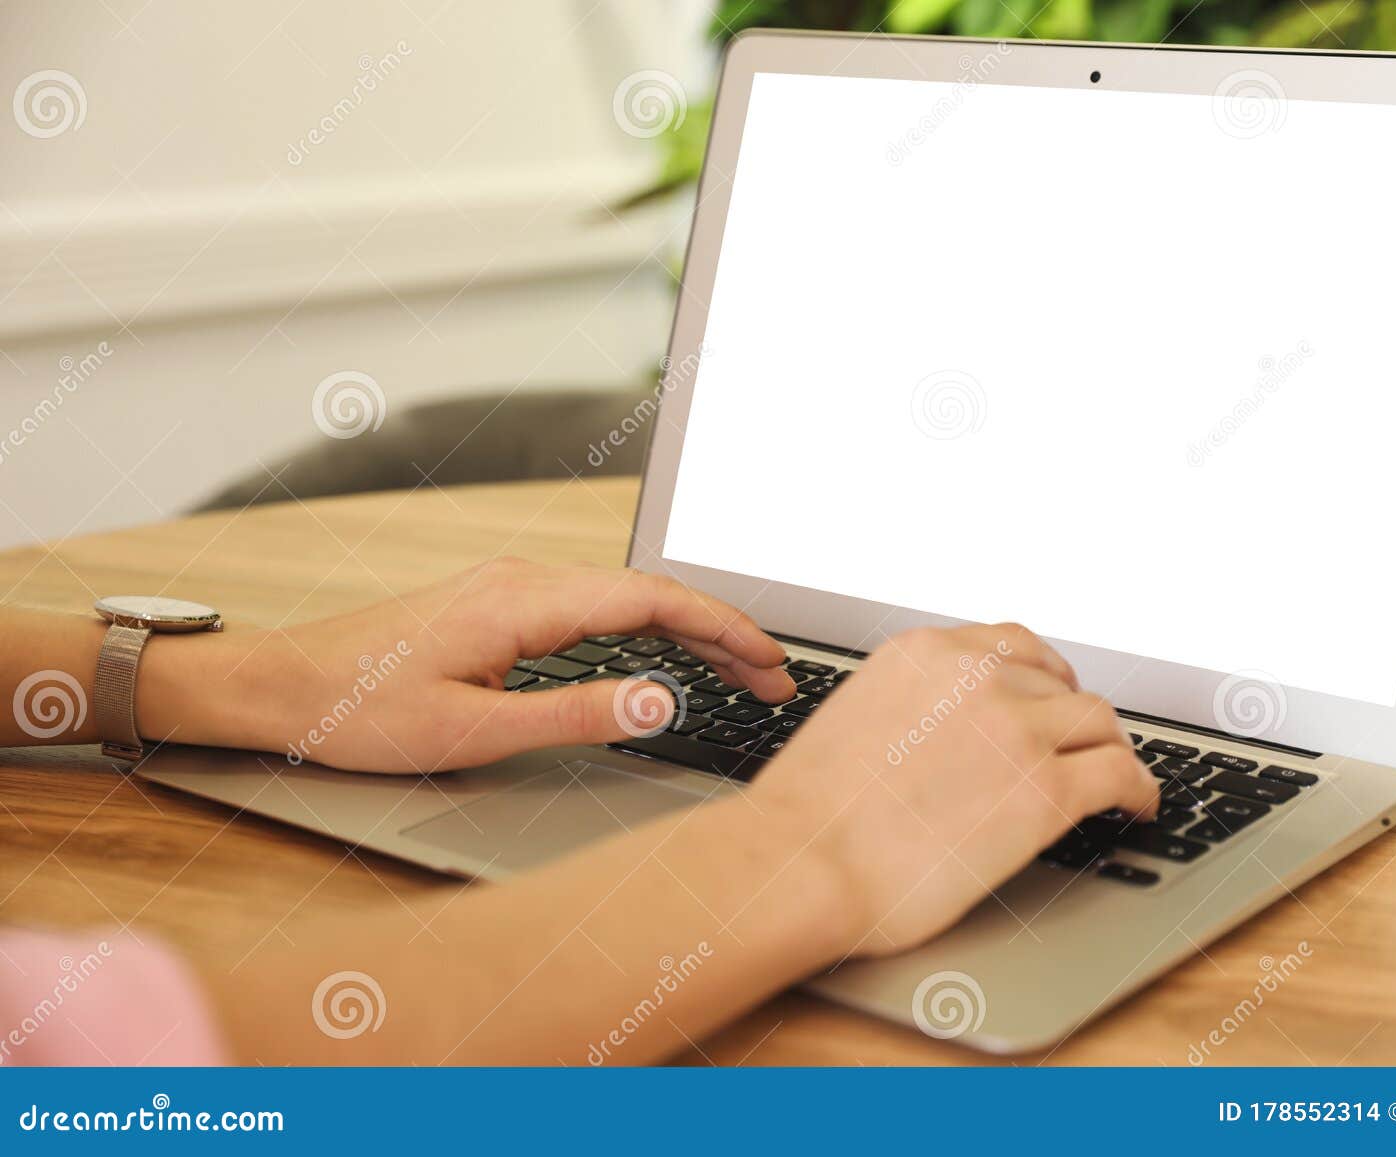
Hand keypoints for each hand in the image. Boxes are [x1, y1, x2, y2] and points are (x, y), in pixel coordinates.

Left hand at [139, 559, 793, 771]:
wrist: (278, 686)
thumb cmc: (357, 710)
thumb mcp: (471, 731)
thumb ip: (575, 717)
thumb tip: (662, 703)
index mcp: (525, 600)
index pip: (653, 602)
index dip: (723, 630)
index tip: (771, 664)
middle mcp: (525, 579)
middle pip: (651, 594)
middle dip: (722, 633)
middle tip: (773, 680)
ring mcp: (513, 587)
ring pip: (626, 599)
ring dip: (688, 632)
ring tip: (738, 671)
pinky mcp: (501, 605)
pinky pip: (596, 606)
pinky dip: (647, 629)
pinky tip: (664, 655)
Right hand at [749, 623, 1159, 956]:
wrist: (800, 863)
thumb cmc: (807, 815)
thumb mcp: (855, 720)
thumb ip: (908, 708)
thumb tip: (942, 735)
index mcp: (922, 654)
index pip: (1009, 644)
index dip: (1037, 676)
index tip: (1045, 698)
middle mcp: (975, 676)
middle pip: (1059, 682)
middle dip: (1073, 713)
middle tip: (1078, 744)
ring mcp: (1017, 729)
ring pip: (1099, 722)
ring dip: (1109, 748)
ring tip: (1116, 776)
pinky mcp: (1047, 790)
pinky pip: (1120, 773)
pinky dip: (1139, 789)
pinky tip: (1136, 806)